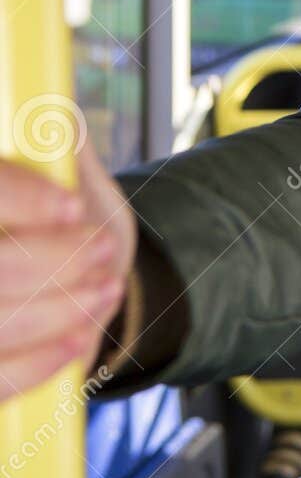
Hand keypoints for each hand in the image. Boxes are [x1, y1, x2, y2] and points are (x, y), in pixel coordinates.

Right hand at [0, 138, 135, 400]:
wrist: (80, 280)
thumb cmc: (65, 226)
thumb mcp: (72, 179)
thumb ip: (63, 150)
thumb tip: (62, 114)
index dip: (19, 197)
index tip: (70, 206)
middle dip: (56, 263)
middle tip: (103, 253)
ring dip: (60, 310)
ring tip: (103, 291)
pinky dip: (41, 363)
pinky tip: (77, 339)